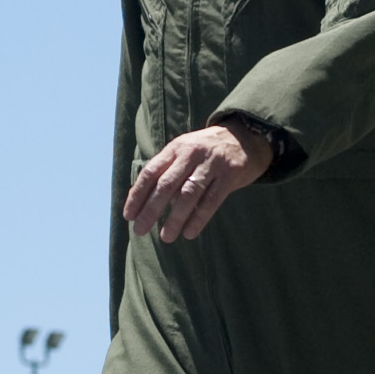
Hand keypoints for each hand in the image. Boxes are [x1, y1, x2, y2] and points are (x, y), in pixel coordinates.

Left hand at [123, 120, 269, 242]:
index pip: (150, 172)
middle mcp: (191, 153)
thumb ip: (166, 171)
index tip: (128, 216)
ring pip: (188, 194)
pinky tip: (189, 233)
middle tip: (140, 230)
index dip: (137, 195)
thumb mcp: (184, 151)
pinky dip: (198, 219)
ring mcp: (211, 164)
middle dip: (151, 210)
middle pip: (166, 185)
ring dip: (175, 218)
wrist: (246, 136)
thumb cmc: (207, 151)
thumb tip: (141, 201)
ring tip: (166, 237)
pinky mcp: (230, 175)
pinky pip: (211, 201)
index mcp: (176, 148)